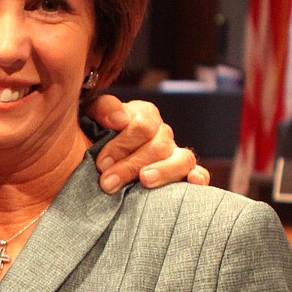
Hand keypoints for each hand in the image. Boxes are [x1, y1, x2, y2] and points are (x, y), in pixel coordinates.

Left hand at [85, 94, 210, 192]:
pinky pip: (199, 173)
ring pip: (182, 159)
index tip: (101, 163)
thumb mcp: (92, 116)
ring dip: (163, 171)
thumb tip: (120, 119)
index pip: (141, 126)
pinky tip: (193, 182)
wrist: (94, 161)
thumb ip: (104, 109)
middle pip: (158, 146)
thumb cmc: (93, 137)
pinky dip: (199, 177)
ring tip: (145, 180)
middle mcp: (163, 133)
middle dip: (130, 165)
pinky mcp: (183, 174)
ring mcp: (175, 153)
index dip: (121, 145)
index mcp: (144, 114)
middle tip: (108, 182)